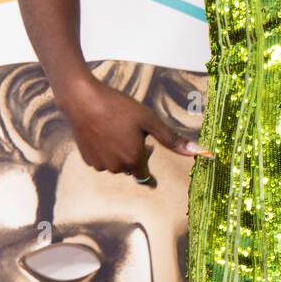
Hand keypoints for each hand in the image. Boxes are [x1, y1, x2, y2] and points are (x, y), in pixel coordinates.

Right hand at [59, 76, 214, 180]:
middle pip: (131, 167)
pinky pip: (102, 159)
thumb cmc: (118, 108)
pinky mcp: (86, 158)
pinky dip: (105, 151)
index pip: (146, 177)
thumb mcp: (149, 119)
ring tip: (117, 130)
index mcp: (134, 160)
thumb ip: (171, 139)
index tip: (153, 181)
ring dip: (120, 153)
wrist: (83, 100)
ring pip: (116, 164)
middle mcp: (116, 167)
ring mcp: (99, 164)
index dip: (150, 175)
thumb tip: (198, 152)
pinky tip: (103, 133)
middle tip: (133, 134)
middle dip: (135, 155)